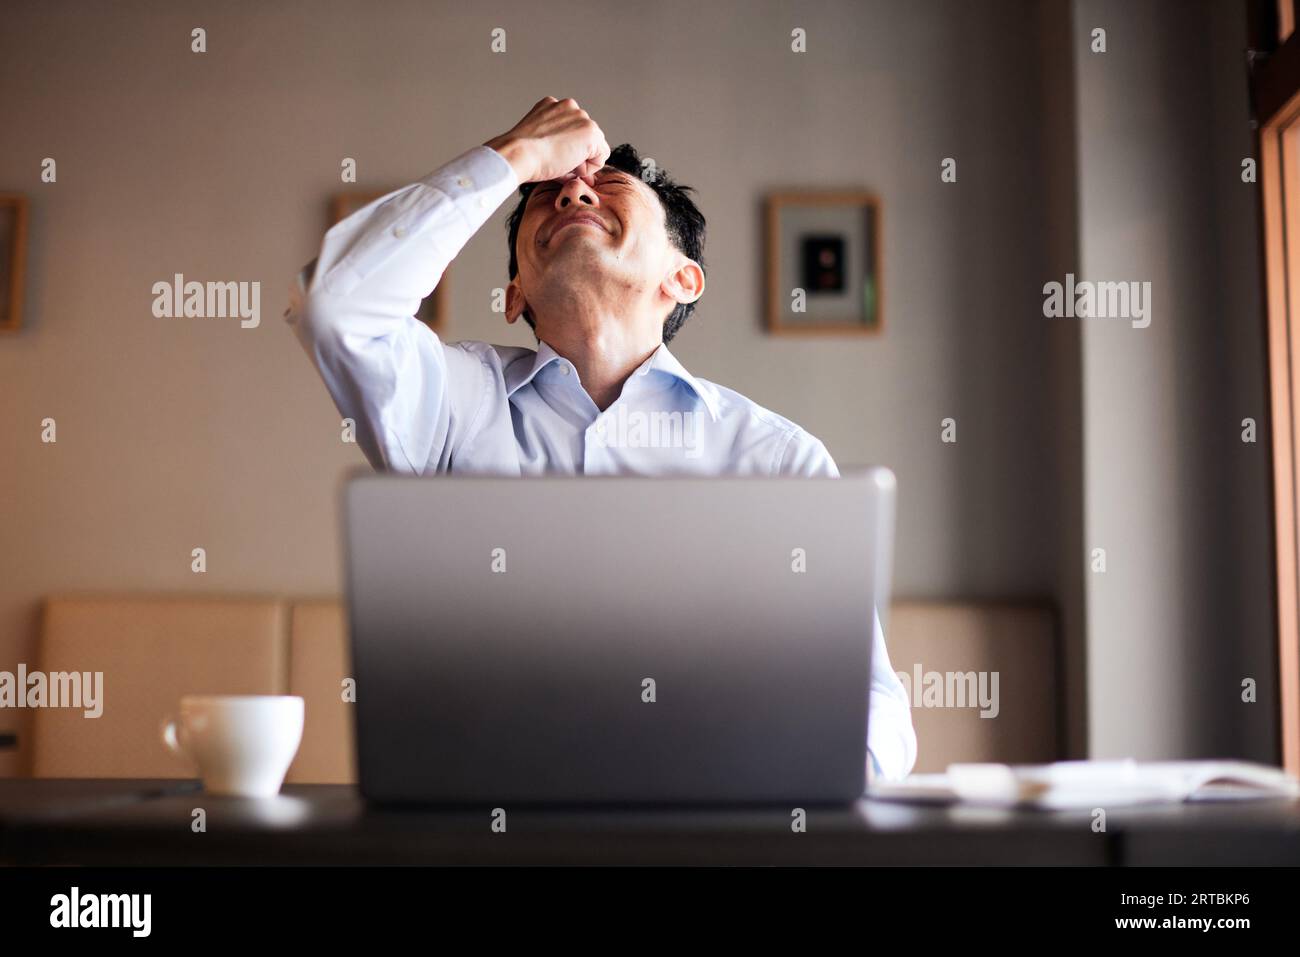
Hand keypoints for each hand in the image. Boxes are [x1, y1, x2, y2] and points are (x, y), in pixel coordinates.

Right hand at [484, 96, 610, 185]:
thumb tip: (581, 172)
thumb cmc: (523, 155)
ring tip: (559, 162)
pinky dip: (589, 166)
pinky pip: (601, 155)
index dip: (566, 151)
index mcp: (553, 106)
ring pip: (594, 146)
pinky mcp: (590, 131)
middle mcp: (569, 106)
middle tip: (555, 162)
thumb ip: (561, 149)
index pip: (572, 131)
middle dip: (576, 155)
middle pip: (585, 138)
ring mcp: (581, 116)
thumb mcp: (541, 144)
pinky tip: (570, 164)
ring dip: (581, 160)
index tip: (552, 157)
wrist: (519, 154)